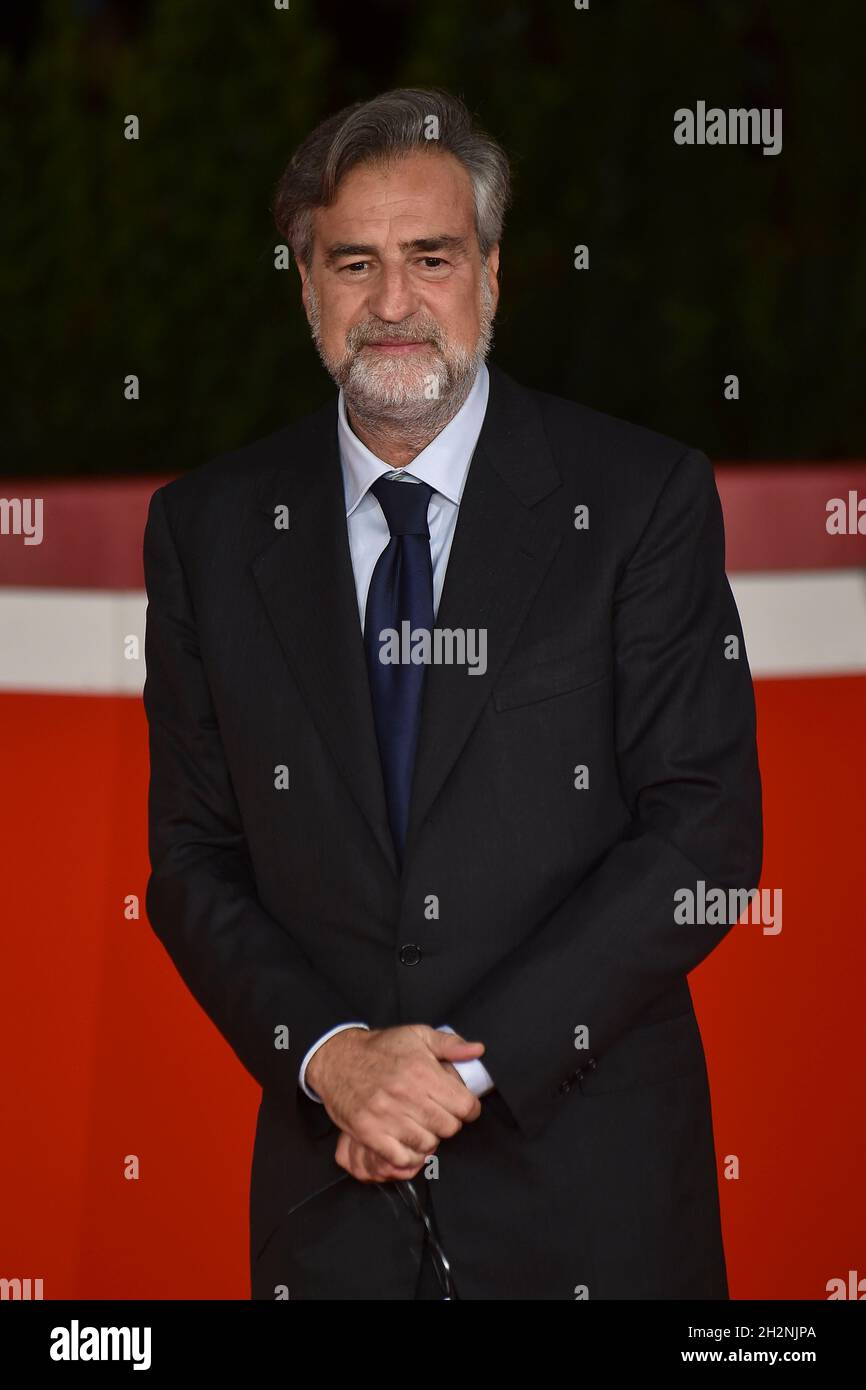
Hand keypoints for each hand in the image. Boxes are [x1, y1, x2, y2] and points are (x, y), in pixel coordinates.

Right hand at [306, 1024, 483, 1170]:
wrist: (337, 1058)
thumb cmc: (381, 1048)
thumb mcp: (417, 1035)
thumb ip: (450, 1044)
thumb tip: (478, 1051)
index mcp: (421, 1071)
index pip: (464, 1106)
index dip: (468, 1108)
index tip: (461, 1106)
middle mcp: (405, 1094)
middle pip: (448, 1127)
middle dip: (448, 1122)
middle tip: (437, 1113)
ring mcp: (386, 1116)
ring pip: (428, 1145)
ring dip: (428, 1138)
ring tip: (420, 1124)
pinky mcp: (369, 1132)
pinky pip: (402, 1158)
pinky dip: (409, 1155)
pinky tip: (407, 1141)